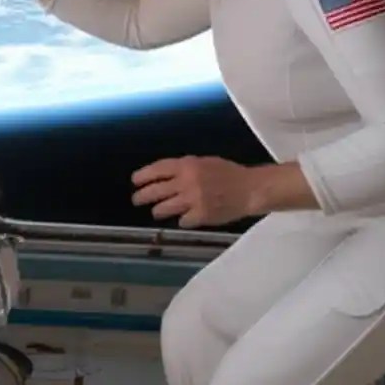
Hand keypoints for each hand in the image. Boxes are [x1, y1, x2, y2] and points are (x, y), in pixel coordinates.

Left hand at [132, 156, 255, 228]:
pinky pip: (182, 221)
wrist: (249, 189)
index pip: (158, 169)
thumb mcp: (205, 162)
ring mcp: (192, 200)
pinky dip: (183, 220)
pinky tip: (186, 218)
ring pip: (163, 209)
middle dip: (142, 196)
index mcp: (188, 165)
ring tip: (158, 211)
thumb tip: (165, 176)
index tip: (135, 181)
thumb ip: (185, 168)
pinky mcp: (200, 216)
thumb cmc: (228, 173)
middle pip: (155, 191)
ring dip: (158, 210)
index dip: (144, 176)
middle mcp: (187, 182)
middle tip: (137, 200)